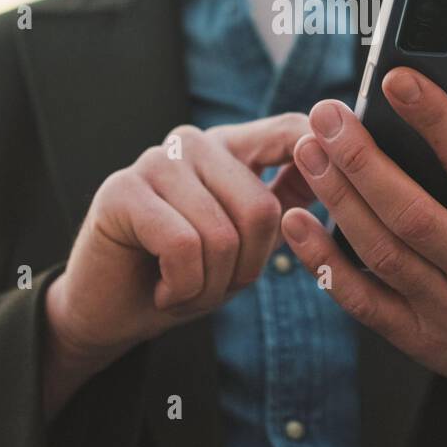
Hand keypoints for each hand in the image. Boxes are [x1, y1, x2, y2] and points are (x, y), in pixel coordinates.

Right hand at [47, 114, 312, 363]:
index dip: (320, 157)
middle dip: (247, 269)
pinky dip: (181, 287)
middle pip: (262, 208)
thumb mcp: (246, 244)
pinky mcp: (122, 190)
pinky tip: (161, 289)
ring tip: (182, 286)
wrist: (111, 314)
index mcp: (231, 149)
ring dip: (209, 286)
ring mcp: (156, 161)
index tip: (330, 195)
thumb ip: (284, 200)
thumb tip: (335, 164)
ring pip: (223, 234)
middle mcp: (195, 143)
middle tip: (212, 283)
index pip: (292, 131)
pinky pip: (184, 247)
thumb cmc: (183, 276)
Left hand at [281, 72, 446, 397]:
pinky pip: (360, 299)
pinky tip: (296, 223)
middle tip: (326, 115)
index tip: (398, 79)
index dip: (435, 119)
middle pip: (411, 209)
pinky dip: (323, 262)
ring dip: (338, 199)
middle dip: (362, 159)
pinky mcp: (415, 335)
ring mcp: (445, 305)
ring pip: (381, 250)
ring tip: (308, 151)